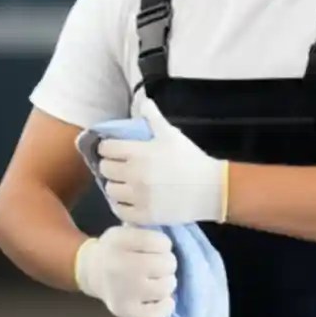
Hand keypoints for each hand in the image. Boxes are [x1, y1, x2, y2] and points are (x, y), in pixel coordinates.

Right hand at [75, 225, 177, 316]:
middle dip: (168, 263)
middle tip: (159, 265)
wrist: (93, 272)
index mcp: (118, 241)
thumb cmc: (117, 250)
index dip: (165, 245)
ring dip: (167, 282)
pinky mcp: (125, 312)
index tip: (157, 248)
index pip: (160, 242)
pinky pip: (158, 313)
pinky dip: (165, 306)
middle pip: (166, 264)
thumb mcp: (125, 231)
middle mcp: (118, 266)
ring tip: (158, 279)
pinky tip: (161, 298)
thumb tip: (172, 243)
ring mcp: (122, 292)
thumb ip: (146, 232)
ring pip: (166, 287)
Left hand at [97, 98, 227, 225]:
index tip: (112, 149)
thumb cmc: (190, 159)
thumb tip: (143, 100)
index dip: (107, 147)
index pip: (106, 148)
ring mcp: (139, 197)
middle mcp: (134, 175)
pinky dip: (121, 205)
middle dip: (110, 166)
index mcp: (138, 152)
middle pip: (105, 169)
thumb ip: (153, 117)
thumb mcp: (171, 134)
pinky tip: (128, 200)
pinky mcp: (144, 215)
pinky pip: (120, 211)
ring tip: (124, 184)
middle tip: (119, 167)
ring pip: (110, 191)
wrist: (210, 189)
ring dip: (115, 186)